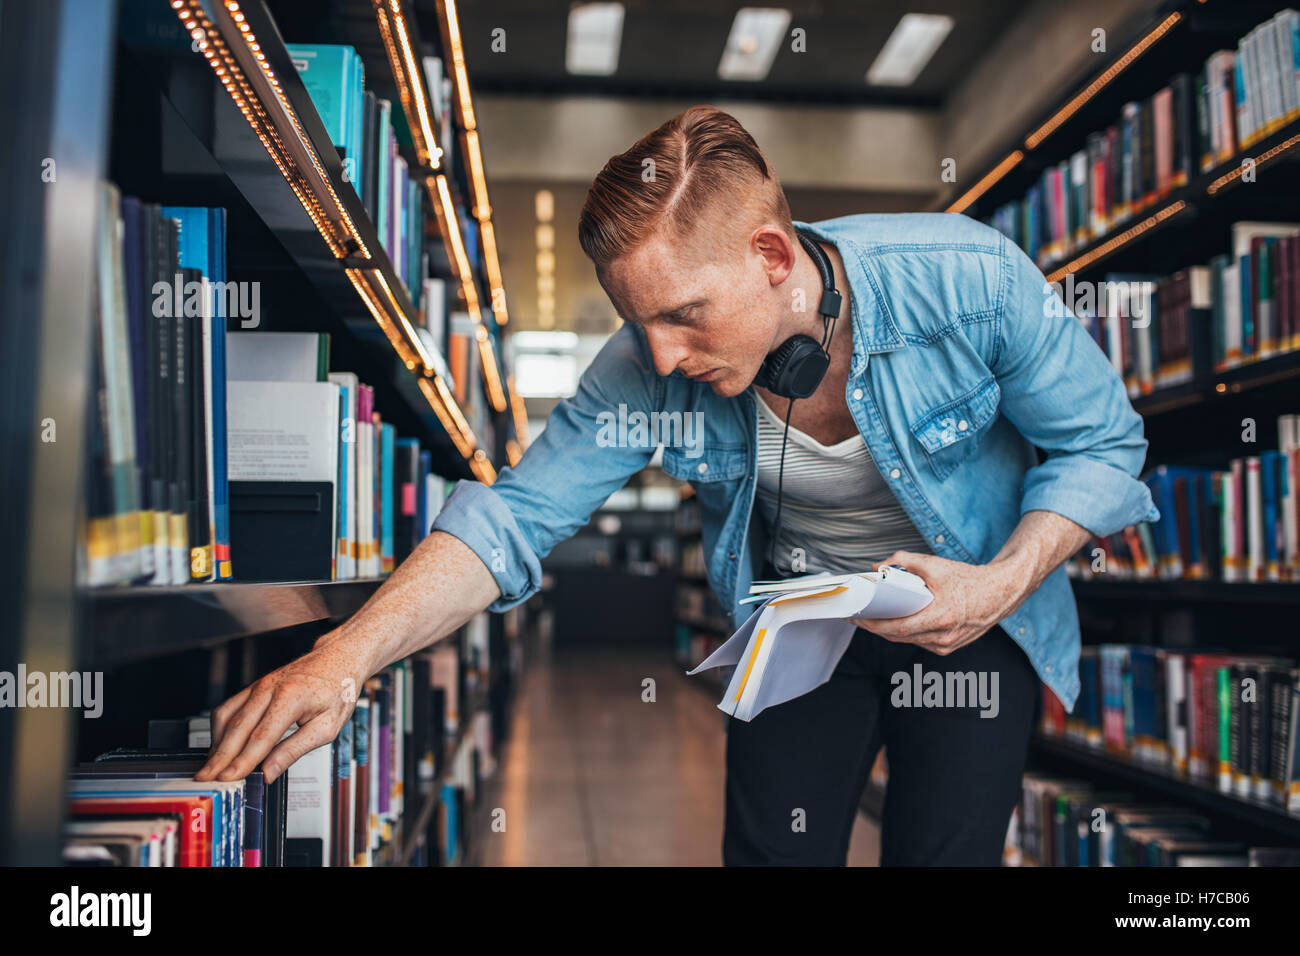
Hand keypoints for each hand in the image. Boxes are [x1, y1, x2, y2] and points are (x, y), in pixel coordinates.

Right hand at [194, 631, 364, 784]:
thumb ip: (296, 749)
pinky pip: (229, 708)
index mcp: (291, 697)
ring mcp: (259, 685)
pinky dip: (220, 729)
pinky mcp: (254, 687)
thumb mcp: (328, 725)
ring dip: (216, 744)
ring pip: (226, 716)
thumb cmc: (338, 689)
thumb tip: (269, 772)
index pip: (260, 737)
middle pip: (236, 728)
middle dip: (219, 757)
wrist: (340, 657)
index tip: (228, 779)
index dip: (242, 761)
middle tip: (206, 779)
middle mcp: (269, 688)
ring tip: (211, 767)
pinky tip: (222, 746)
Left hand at [848, 550, 1025, 655]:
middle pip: (898, 636)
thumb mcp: (934, 565)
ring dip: (889, 630)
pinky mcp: (948, 648)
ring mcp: (946, 645)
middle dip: (875, 626)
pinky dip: (906, 632)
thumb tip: (877, 566)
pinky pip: (919, 641)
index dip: (872, 624)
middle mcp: (943, 637)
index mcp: (940, 617)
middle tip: (858, 615)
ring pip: (907, 640)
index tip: (855, 616)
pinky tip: (896, 621)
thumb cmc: (969, 579)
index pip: (896, 628)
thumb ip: (903, 562)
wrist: (1000, 593)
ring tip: (873, 616)